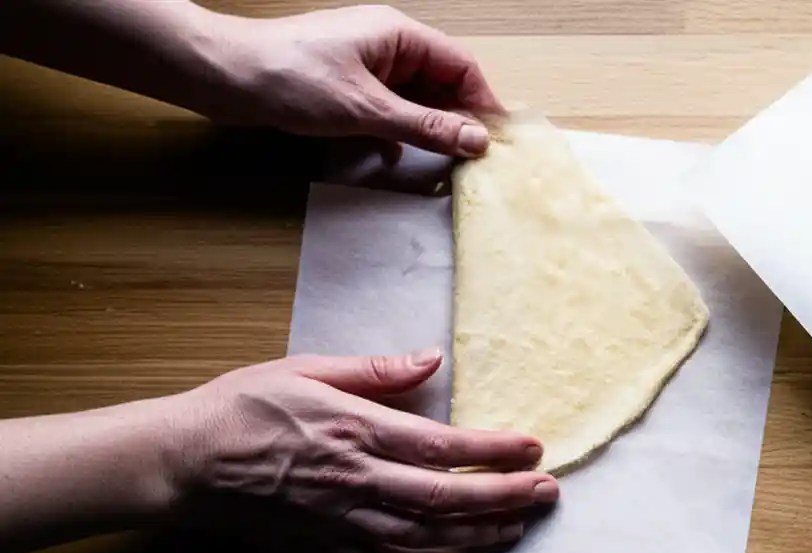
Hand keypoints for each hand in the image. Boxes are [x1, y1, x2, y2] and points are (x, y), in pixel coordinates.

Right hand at [168, 348, 556, 552]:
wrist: (182, 463)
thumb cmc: (242, 407)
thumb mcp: (308, 367)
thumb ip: (376, 370)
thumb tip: (433, 359)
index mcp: (356, 429)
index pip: (442, 447)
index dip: (493, 452)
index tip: (533, 449)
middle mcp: (357, 479)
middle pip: (447, 499)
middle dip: (505, 497)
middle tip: (548, 493)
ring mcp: (342, 520)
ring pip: (427, 538)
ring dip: (481, 535)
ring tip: (520, 525)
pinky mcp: (326, 548)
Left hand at [211, 5, 502, 156]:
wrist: (222, 76)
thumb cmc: (291, 80)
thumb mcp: (367, 109)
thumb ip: (425, 126)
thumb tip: (476, 140)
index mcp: (399, 35)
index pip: (461, 66)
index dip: (483, 103)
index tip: (496, 142)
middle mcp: (387, 45)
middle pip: (441, 83)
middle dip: (456, 120)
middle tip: (472, 161)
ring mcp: (365, 66)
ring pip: (414, 99)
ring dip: (426, 129)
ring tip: (443, 165)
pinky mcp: (345, 87)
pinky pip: (386, 109)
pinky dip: (396, 132)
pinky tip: (394, 156)